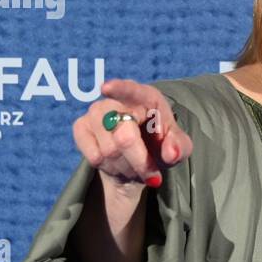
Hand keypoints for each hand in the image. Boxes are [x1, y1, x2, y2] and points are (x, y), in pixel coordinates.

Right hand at [72, 79, 193, 191]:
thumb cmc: (161, 147)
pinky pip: (94, 156)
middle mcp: (117, 100)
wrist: (136, 161)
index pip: (132, 91)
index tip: (106, 88)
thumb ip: (180, 147)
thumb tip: (171, 152)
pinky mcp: (81, 127)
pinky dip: (109, 168)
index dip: (119, 89)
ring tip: (135, 166)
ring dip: (126, 167)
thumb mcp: (179, 148)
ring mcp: (95, 112)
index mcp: (146, 97)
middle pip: (124, 136)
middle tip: (151, 173)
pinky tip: (116, 164)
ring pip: (109, 150)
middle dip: (140, 162)